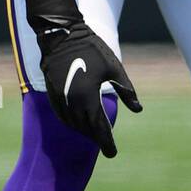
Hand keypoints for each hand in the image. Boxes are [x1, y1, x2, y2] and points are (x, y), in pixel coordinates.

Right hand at [39, 21, 140, 157]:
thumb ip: (127, 91)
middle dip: (95, 138)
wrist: (62, 36)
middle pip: (85, 128)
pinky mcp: (52, 93)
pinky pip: (62, 115)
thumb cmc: (92, 50)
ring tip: (94, 134)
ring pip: (72, 123)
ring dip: (83, 131)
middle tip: (105, 144)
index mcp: (88, 97)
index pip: (98, 128)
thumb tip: (138, 109)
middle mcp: (72, 101)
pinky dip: (71, 123)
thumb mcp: (115, 69)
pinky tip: (78, 123)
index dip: (106, 143)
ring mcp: (60, 98)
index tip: (112, 154)